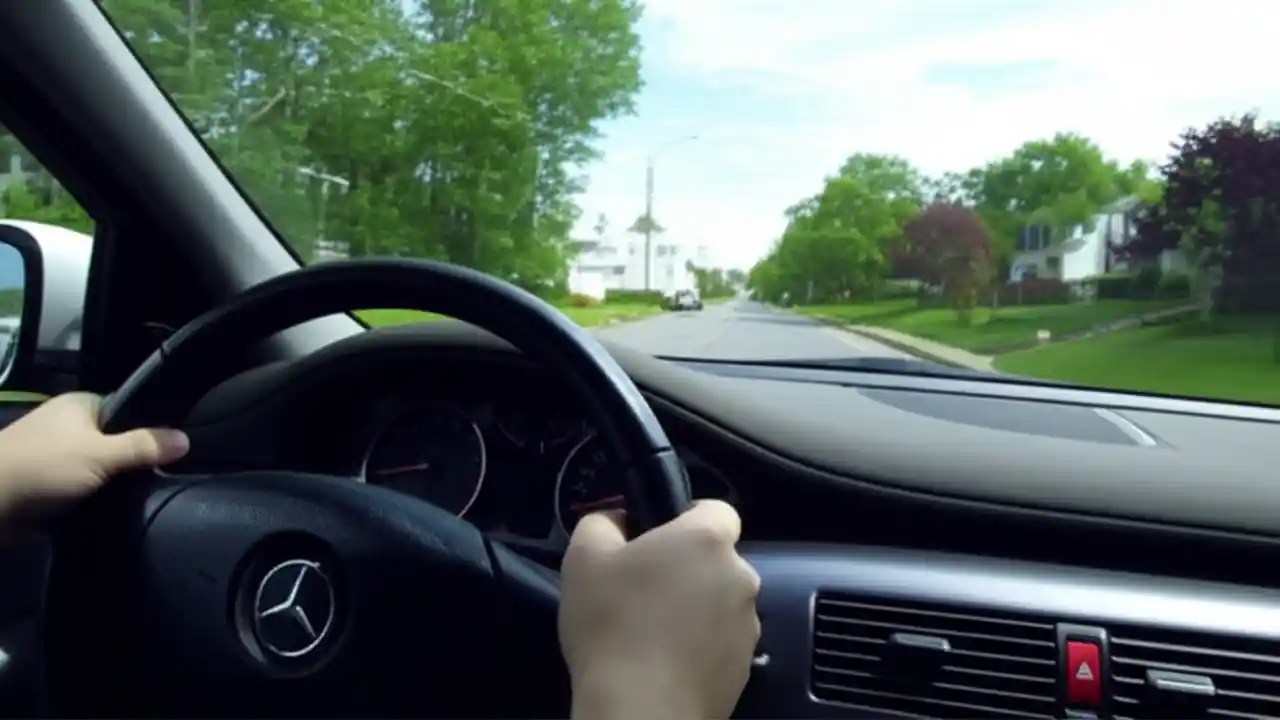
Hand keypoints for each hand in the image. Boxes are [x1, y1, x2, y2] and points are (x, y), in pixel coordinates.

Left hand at [0, 392, 188, 542]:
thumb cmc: (43, 467)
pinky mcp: (47, 483)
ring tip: (145, 495)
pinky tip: (115, 508)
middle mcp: (67, 424)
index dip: (150, 429)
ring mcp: (55, 454)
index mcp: (80, 405)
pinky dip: (95, 497)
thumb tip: (186, 439)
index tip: (172, 452)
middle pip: (116, 441)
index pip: (128, 410)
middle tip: (162, 479)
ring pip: (100, 467)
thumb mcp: (101, 455)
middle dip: (133, 461)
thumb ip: (143, 446)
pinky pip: (83, 487)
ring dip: (114, 483)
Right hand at [559, 499, 760, 719]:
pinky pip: (721, 643)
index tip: (655, 540)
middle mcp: (741, 576)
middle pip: (716, 560)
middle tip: (642, 589)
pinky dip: (700, 647)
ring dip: (695, 609)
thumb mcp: (584, 557)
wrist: (641, 710)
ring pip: (720, 603)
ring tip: (650, 634)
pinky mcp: (746, 667)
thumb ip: (602, 522)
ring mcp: (748, 625)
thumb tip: (617, 519)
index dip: (685, 518)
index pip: (716, 509)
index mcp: (708, 540)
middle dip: (686, 569)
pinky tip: (664, 663)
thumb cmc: (612, 623)